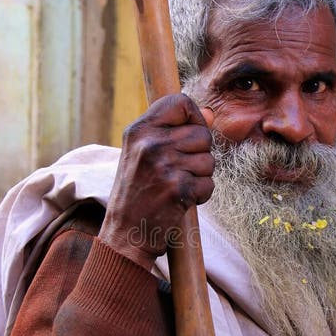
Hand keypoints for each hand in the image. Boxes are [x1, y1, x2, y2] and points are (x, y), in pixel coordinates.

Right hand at [99, 94, 214, 268]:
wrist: (124, 234)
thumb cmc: (137, 192)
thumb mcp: (144, 153)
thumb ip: (174, 131)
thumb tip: (211, 113)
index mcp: (139, 129)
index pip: (181, 102)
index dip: (194, 117)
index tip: (188, 135)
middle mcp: (150, 143)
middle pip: (202, 134)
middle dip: (199, 154)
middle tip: (177, 171)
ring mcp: (164, 166)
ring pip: (209, 161)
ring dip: (199, 177)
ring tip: (175, 186)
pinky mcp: (177, 189)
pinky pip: (209, 185)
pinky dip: (200, 196)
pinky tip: (179, 201)